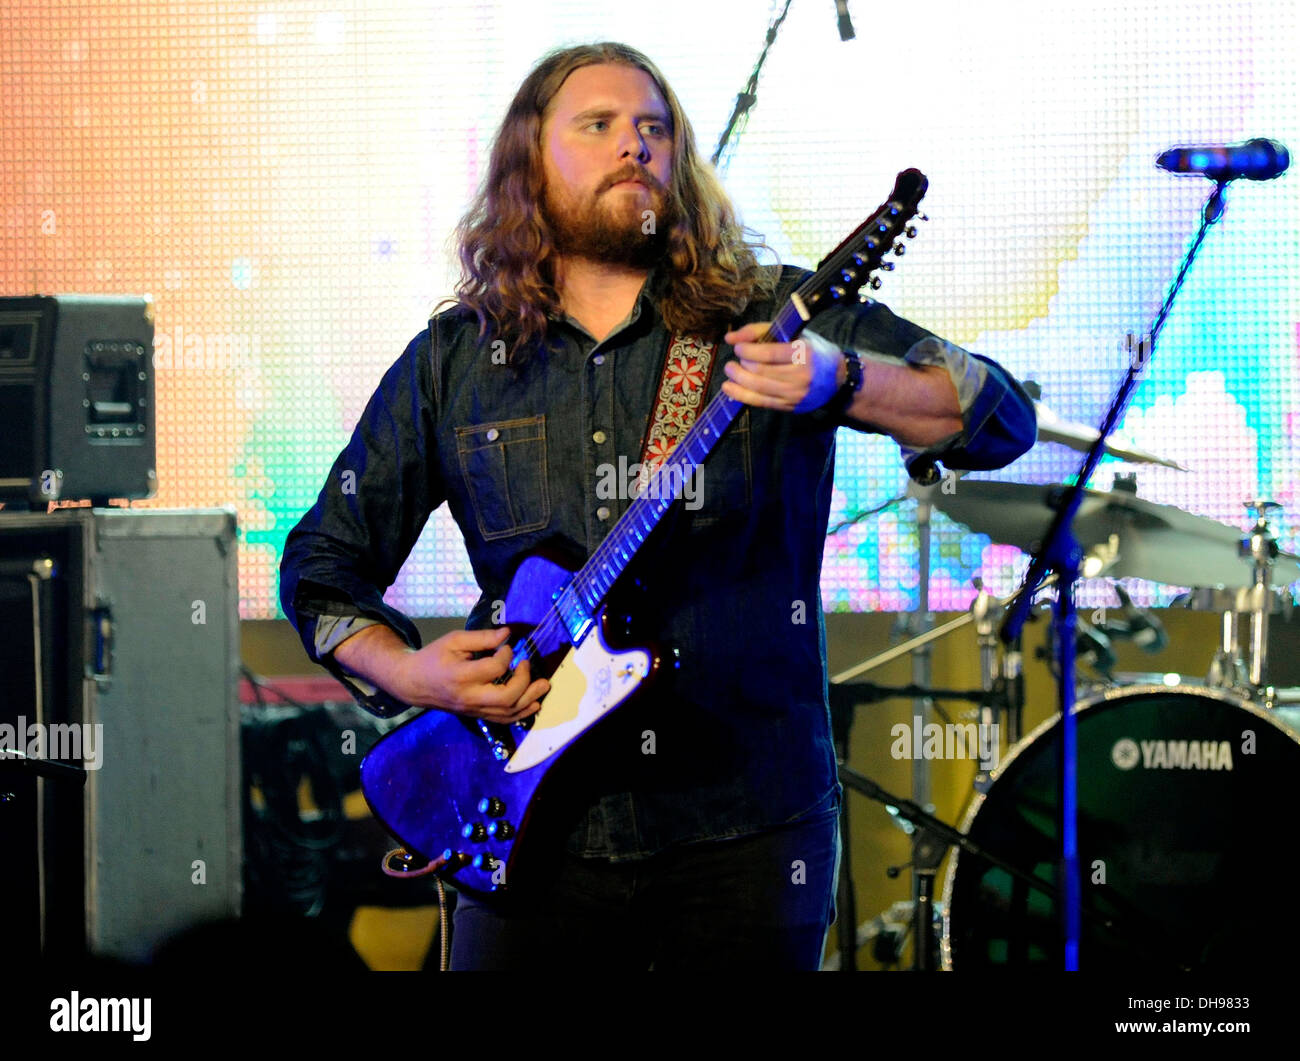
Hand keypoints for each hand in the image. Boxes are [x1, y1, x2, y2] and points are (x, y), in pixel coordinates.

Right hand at [334, 623, 548, 721]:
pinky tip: (533, 704)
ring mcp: (473, 710)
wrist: (413, 683)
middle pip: (505, 698)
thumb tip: (507, 634)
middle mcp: (469, 697)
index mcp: (461, 676)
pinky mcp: (476, 716)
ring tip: (543, 686)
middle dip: (524, 681)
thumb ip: (481, 638)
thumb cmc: (434, 657)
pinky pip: (502, 720)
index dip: (507, 655)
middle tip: (526, 664)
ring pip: (507, 713)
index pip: (493, 668)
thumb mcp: (453, 641)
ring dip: (529, 700)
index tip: (507, 647)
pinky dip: (521, 713)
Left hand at [722, 323, 843, 413]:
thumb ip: (761, 331)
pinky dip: (741, 395)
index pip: (769, 354)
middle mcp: (801, 375)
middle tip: (734, 360)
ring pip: (758, 388)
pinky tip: (730, 388)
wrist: (838, 381)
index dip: (748, 350)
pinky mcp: (790, 406)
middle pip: (760, 372)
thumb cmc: (813, 351)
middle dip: (741, 365)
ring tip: (730, 371)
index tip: (738, 347)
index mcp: (804, 353)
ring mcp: (795, 394)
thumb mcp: (794, 334)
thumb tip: (730, 337)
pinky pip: (760, 402)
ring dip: (738, 379)